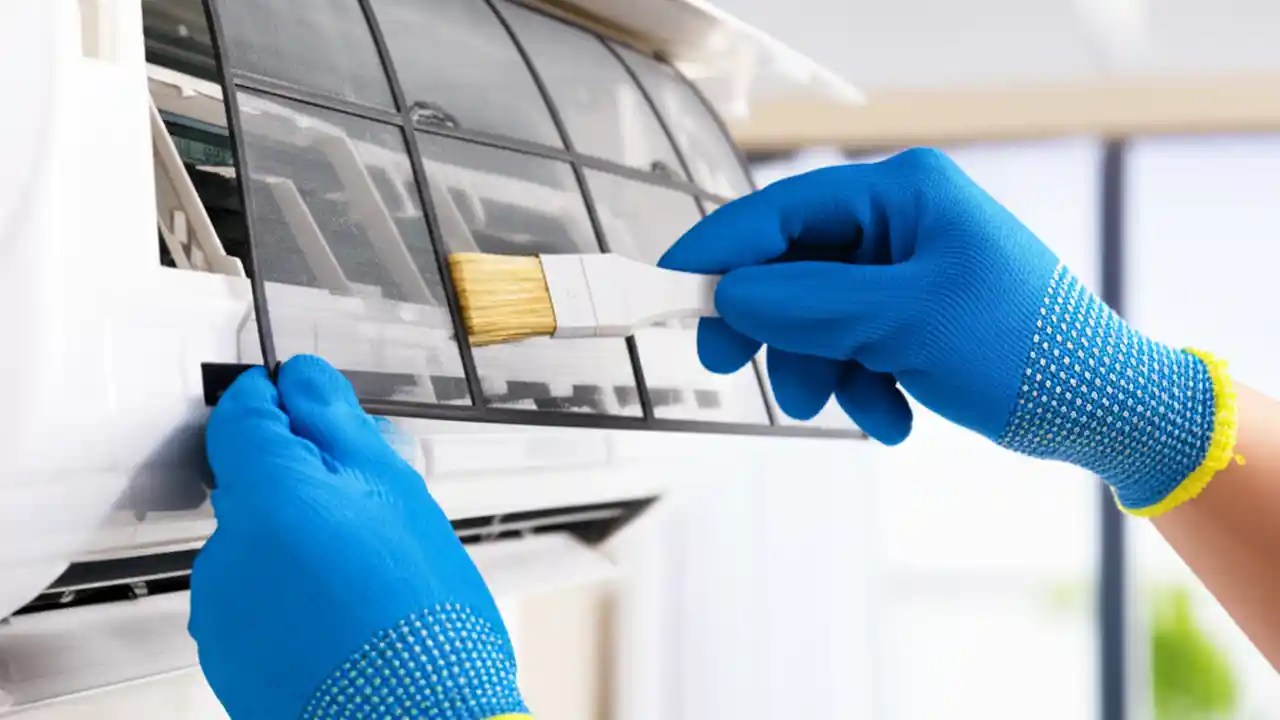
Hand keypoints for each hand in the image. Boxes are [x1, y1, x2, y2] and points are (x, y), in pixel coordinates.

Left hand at [190, 356, 527, 719]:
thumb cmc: (422, 623)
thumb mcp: (399, 496)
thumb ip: (337, 426)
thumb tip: (301, 380)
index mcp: (268, 499)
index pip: (241, 417)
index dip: (276, 403)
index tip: (302, 405)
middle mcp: (227, 552)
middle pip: (255, 485)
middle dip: (306, 486)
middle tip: (373, 513)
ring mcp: (222, 611)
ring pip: (257, 546)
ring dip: (300, 545)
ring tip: (367, 579)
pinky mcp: (229, 658)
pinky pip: (254, 601)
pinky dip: (290, 598)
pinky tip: (344, 617)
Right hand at [661, 148, 1235, 515]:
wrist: (1103, 410)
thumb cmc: (1025, 349)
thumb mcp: (905, 321)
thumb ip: (807, 303)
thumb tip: (729, 293)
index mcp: (902, 192)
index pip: (782, 210)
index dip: (720, 250)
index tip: (671, 286)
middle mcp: (900, 221)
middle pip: (792, 268)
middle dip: (774, 328)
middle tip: (730, 365)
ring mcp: (906, 269)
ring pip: (816, 316)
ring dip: (824, 370)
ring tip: (862, 406)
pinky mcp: (912, 313)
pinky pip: (851, 344)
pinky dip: (860, 385)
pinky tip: (894, 416)